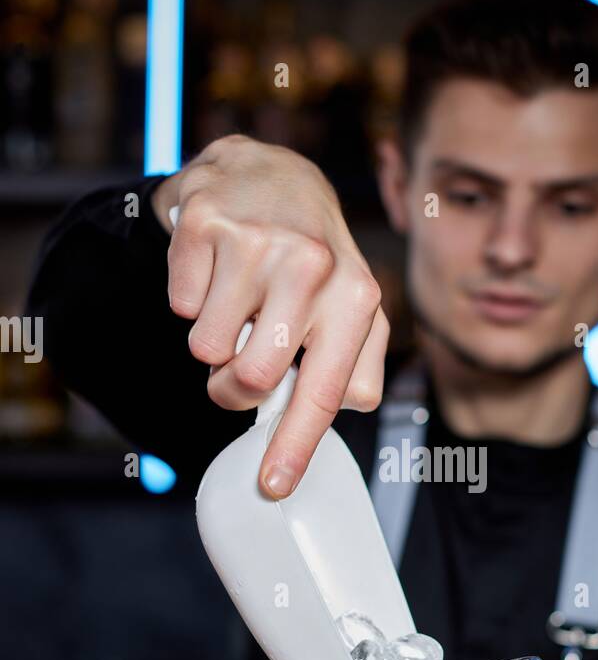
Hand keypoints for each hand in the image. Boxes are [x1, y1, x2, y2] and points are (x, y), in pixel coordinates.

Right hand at [152, 135, 388, 498]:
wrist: (268, 174)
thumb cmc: (311, 256)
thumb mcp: (351, 305)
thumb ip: (352, 365)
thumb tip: (340, 412)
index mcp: (356, 297)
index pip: (324, 391)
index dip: (293, 446)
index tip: (273, 485)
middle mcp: (313, 267)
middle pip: (253, 380)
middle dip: (235, 388)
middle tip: (238, 365)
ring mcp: (257, 242)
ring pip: (208, 349)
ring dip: (213, 340)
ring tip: (237, 302)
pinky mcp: (205, 223)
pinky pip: (180, 306)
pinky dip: (191, 299)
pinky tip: (217, 270)